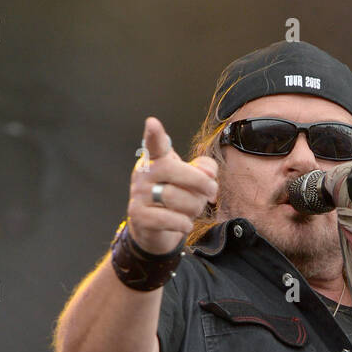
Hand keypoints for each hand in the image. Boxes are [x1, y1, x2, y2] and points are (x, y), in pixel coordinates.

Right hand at [127, 116, 218, 255]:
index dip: (154, 134)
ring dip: (194, 207)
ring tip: (194, 210)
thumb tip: (209, 174)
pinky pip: (169, 219)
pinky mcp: (138, 216)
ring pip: (174, 196)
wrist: (155, 228)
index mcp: (156, 159)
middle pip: (173, 170)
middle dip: (200, 182)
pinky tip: (185, 225)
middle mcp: (144, 173)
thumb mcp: (193, 179)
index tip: (152, 123)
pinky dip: (184, 224)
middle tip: (212, 191)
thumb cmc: (176, 197)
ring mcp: (138, 194)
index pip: (154, 143)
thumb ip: (205, 169)